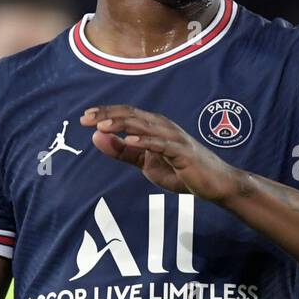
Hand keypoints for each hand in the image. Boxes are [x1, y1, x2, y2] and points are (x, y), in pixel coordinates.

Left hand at [80, 105, 237, 201]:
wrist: (213, 184)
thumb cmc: (180, 171)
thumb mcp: (145, 163)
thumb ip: (123, 151)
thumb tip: (97, 137)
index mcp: (154, 127)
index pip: (127, 115)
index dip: (105, 114)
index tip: (84, 117)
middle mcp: (163, 127)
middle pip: (132, 115)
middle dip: (108, 115)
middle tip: (86, 118)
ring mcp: (174, 138)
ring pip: (145, 126)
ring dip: (123, 124)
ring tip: (102, 125)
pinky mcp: (183, 153)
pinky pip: (162, 144)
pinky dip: (146, 141)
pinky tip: (130, 141)